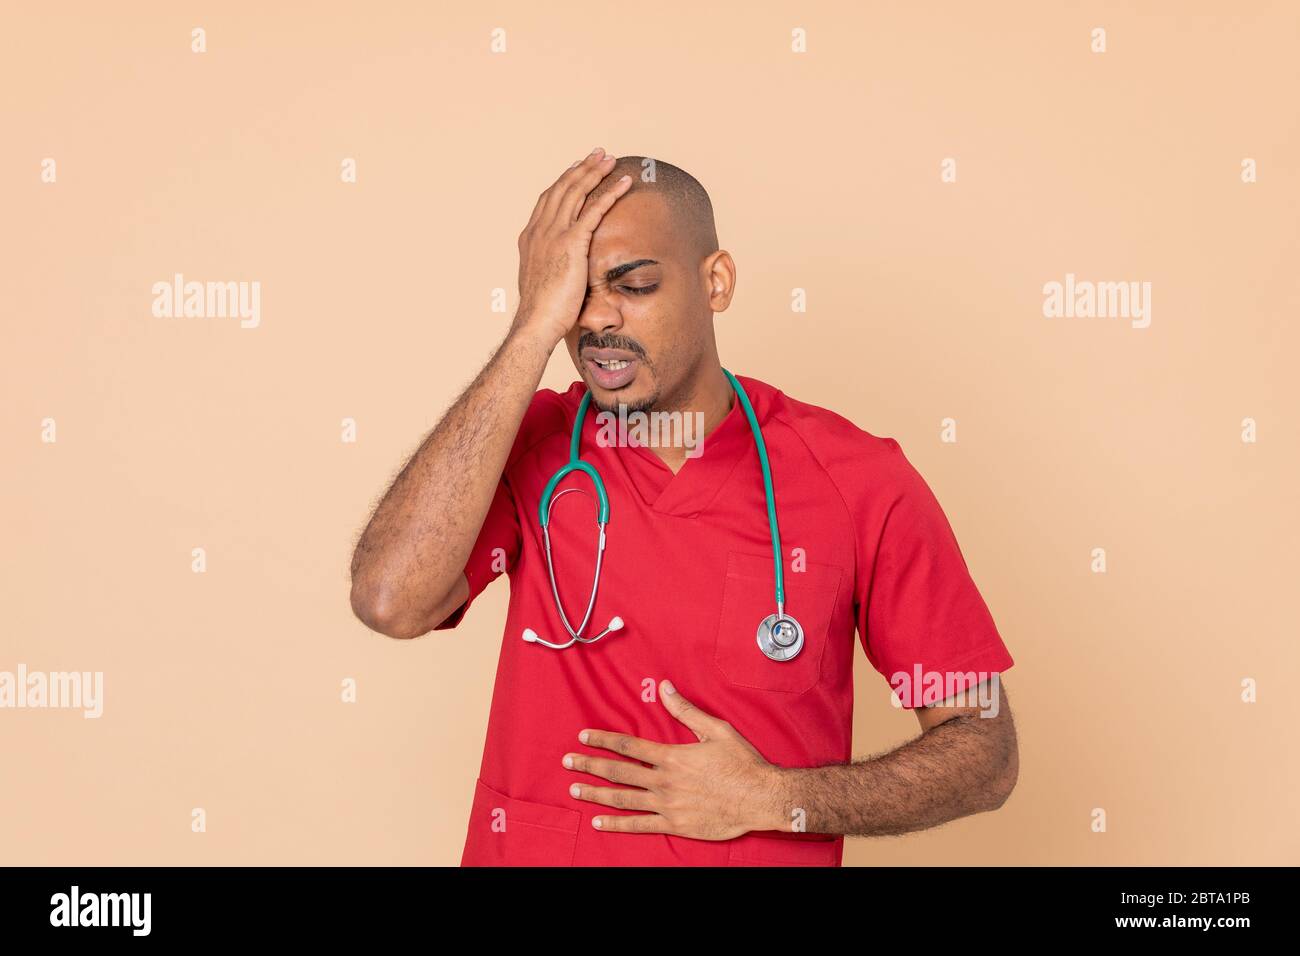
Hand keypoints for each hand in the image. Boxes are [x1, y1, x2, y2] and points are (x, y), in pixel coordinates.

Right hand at [512, 147, 632, 348]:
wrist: (536, 323)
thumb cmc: (540, 312)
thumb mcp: (542, 282)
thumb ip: (550, 266)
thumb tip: (558, 270)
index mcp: (531, 237)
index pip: (548, 200)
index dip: (563, 181)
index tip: (576, 169)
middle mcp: (540, 230)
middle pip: (562, 188)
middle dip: (581, 168)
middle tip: (597, 153)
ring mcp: (554, 234)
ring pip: (577, 192)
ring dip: (595, 172)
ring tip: (611, 159)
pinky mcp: (571, 243)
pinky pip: (594, 210)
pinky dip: (610, 192)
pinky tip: (624, 182)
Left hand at [563, 680, 785, 839]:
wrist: (760, 798)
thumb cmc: (742, 763)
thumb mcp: (716, 730)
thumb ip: (686, 711)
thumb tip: (665, 688)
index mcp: (671, 757)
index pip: (628, 746)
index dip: (603, 740)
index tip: (583, 737)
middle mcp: (663, 782)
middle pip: (618, 772)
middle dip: (589, 765)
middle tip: (568, 762)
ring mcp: (667, 806)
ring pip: (622, 799)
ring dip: (596, 794)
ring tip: (574, 789)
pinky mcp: (674, 825)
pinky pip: (639, 825)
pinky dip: (616, 824)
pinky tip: (599, 822)